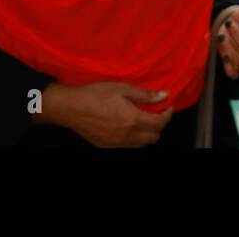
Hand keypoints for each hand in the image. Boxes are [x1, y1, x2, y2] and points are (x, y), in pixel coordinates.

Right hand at [38, 81, 173, 146]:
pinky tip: (129, 130)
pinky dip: (133, 142)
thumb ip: (145, 95)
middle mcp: (127, 136)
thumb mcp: (123, 88)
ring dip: (146, 135)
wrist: (71, 107)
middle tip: (156, 113)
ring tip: (143, 121)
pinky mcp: (106, 147)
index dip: (167, 114)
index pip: (160, 123)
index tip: (167, 106)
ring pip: (141, 146)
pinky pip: (127, 149)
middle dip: (159, 125)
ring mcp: (116, 144)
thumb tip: (164, 95)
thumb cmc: (96, 95)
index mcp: (133, 120)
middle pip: (153, 138)